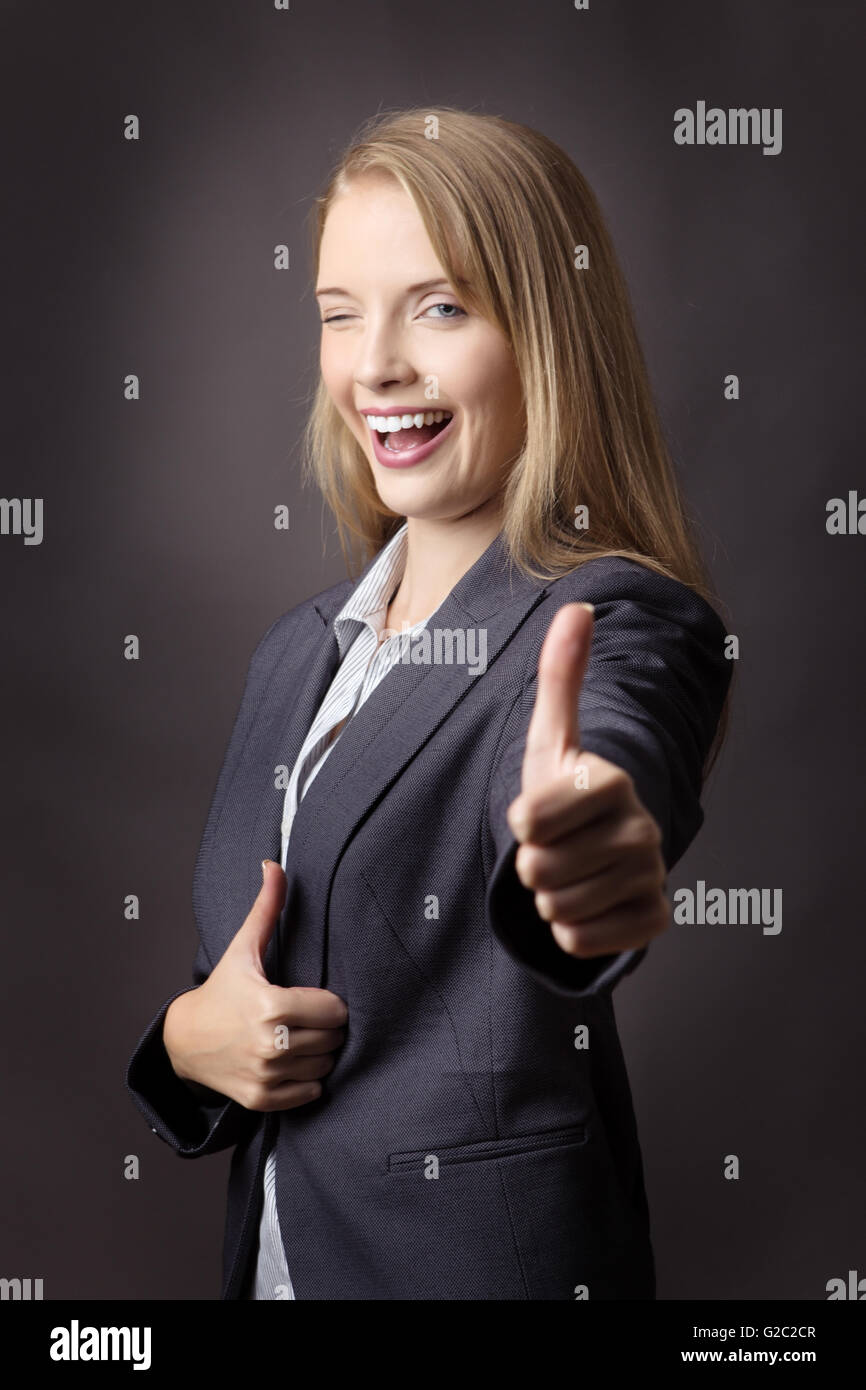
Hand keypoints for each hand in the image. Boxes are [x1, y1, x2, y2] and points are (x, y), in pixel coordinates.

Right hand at [163, 860, 347, 1110]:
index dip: (328, 1002)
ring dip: (319, 1054)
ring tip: (299, 1038)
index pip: (335, 1010)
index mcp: (271, 1006)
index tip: (312, 998)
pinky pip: (310, 1094)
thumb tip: (275, 865)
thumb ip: (266, 908)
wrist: (184, 1040)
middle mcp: (269, 1044)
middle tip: (306, 1018)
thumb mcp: (243, 949)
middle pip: (333, 1039)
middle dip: (326, 1028)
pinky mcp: (261, 1099)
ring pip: (325, 1067)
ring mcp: (265, 1075)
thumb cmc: (222, 991)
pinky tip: (291, 1062)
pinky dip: (307, 1081)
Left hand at [507, 602, 668, 958]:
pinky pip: (583, 940)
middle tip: (552, 850)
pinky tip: (585, 904)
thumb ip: (560, 676)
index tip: (536, 814)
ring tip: (567, 873)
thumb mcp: (550, 739)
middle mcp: (641, 828)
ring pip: (557, 907)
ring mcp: (651, 876)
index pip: (528, 820)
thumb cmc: (563, 793)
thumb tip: (578, 605)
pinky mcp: (653, 920)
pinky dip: (571, 931)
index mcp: (611, 780)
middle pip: (539, 869)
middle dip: (532, 865)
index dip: (519, 823)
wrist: (597, 852)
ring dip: (549, 897)